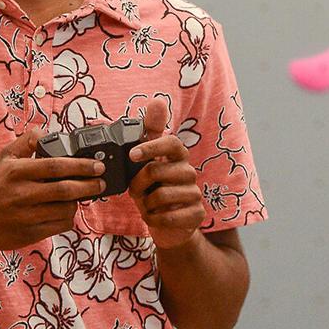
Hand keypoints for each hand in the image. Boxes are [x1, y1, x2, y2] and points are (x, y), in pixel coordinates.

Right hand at [0, 130, 105, 254]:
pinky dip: (69, 217)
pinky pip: (60, 225)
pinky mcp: (30, 234)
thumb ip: (26, 142)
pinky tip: (67, 209)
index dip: (80, 165)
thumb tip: (48, 132)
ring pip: (65, 209)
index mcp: (16, 172)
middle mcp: (22, 194)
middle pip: (65, 190)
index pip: (55, 166)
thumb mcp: (3, 158)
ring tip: (82, 194)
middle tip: (101, 181)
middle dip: (89, 185)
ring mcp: (26, 217)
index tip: (97, 165)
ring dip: (79, 201)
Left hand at [128, 99, 205, 250]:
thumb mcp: (147, 162)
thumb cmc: (155, 191)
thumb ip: (150, 133)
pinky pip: (168, 216)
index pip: (170, 142)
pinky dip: (154, 219)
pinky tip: (155, 218)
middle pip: (157, 170)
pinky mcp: (197, 214)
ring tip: (147, 206)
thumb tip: (157, 101)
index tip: (132, 155)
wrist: (170, 227)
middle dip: (138, 184)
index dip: (151, 146)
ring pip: (160, 195)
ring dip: (146, 204)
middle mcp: (189, 171)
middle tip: (135, 191)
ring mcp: (195, 193)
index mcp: (177, 156)